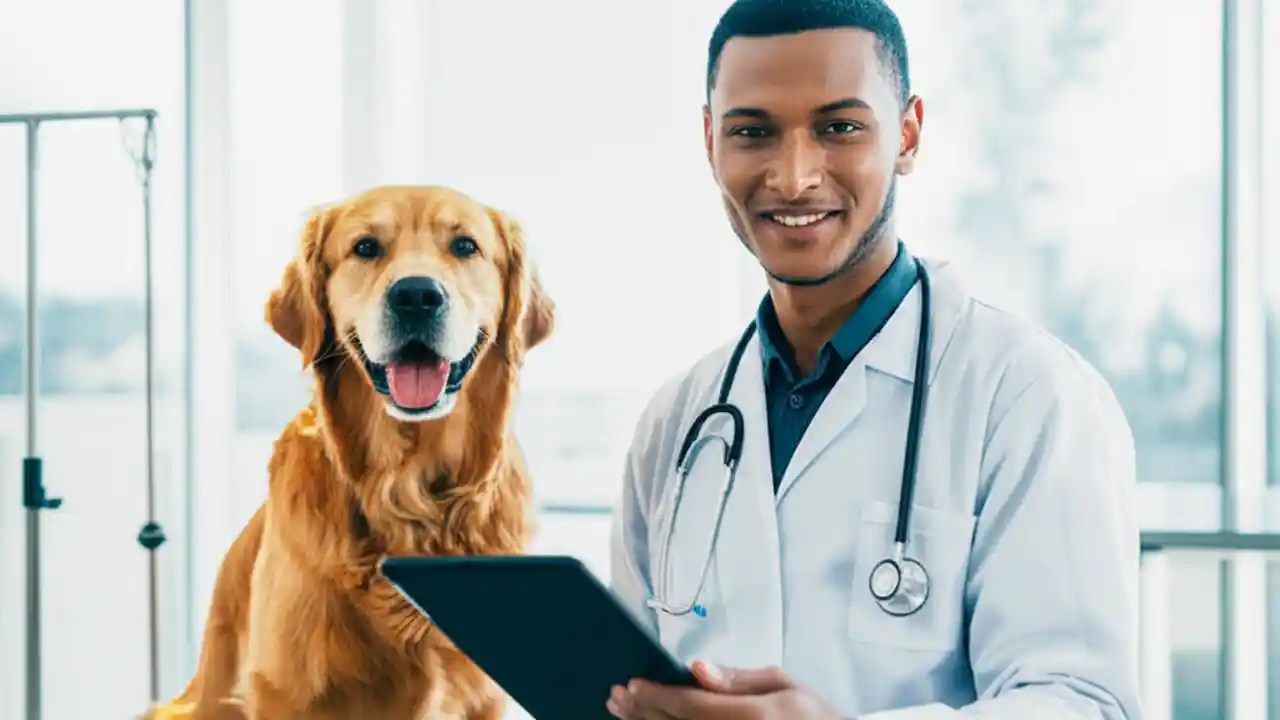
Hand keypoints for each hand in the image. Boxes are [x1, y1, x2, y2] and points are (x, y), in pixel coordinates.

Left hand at [606, 660, 841, 718]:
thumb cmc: (815, 719)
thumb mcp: (785, 685)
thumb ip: (737, 679)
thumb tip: (696, 669)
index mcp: (751, 718)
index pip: (688, 704)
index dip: (654, 694)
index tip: (630, 684)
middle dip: (640, 712)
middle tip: (617, 698)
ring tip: (625, 715)